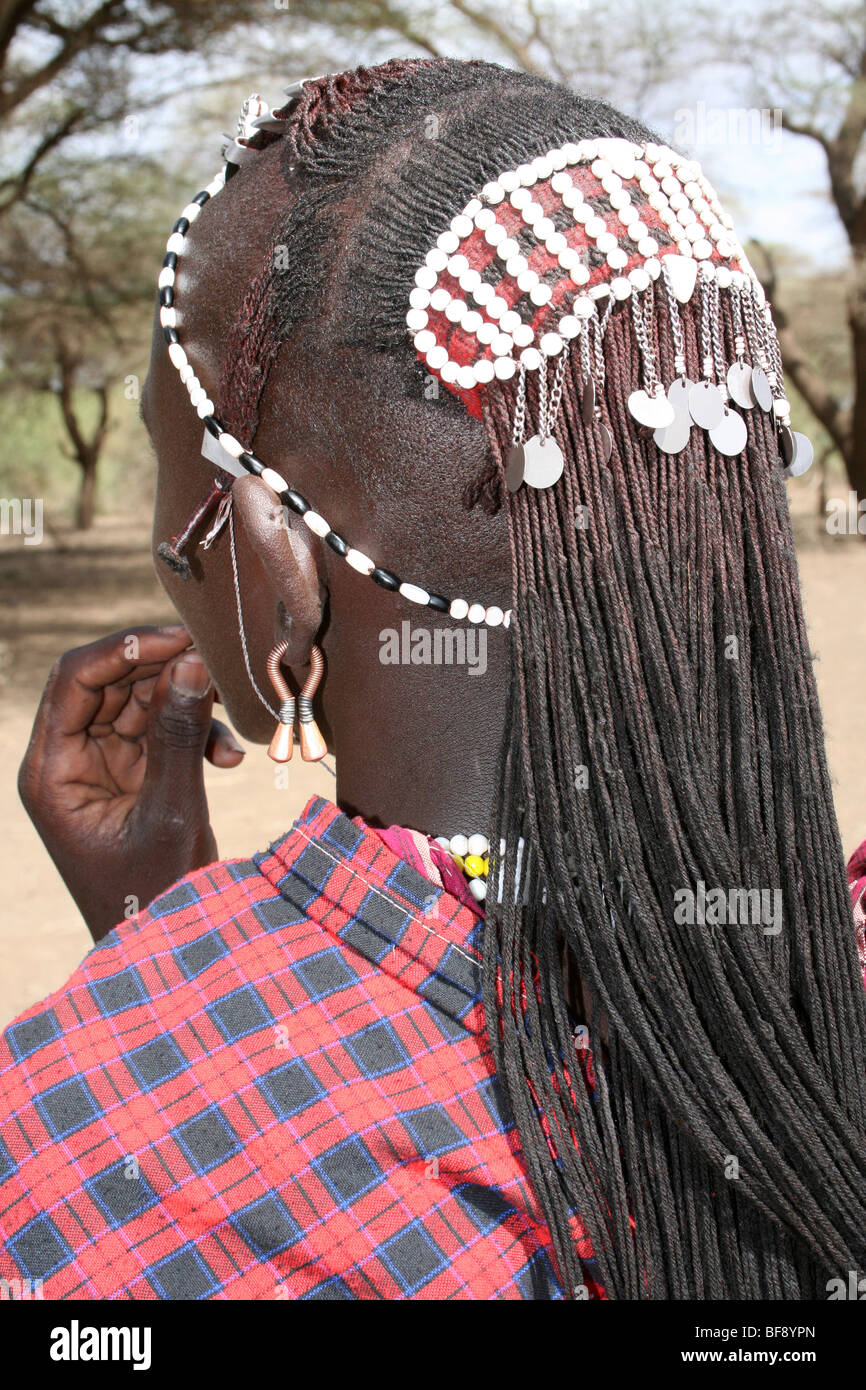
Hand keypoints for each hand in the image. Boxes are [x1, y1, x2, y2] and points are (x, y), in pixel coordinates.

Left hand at [18, 625, 244, 941]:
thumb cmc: (156, 896)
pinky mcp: (131, 778)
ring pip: (138, 703)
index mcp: (52, 770)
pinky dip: (195, 734)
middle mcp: (67, 761)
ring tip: (230, 725)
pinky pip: (159, 733)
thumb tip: (193, 662)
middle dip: (165, 674)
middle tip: (219, 670)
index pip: (75, 680)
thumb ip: (181, 734)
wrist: (169, 954)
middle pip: (108, 684)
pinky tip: (228, 758)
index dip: (126, 649)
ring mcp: (99, 768)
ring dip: (188, 706)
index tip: (182, 638)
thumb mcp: (171, 811)